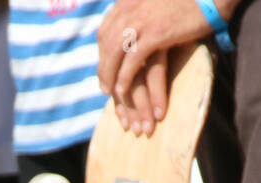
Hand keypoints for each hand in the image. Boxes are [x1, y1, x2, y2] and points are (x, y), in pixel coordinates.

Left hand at [97, 0, 214, 133]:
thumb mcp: (158, 4)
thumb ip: (144, 13)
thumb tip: (138, 32)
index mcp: (129, 0)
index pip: (105, 30)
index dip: (102, 52)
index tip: (104, 68)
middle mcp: (131, 8)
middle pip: (106, 43)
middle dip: (103, 68)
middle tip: (104, 89)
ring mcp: (142, 20)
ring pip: (115, 52)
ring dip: (110, 76)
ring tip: (110, 95)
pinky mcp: (156, 33)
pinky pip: (133, 59)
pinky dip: (124, 76)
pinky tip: (122, 90)